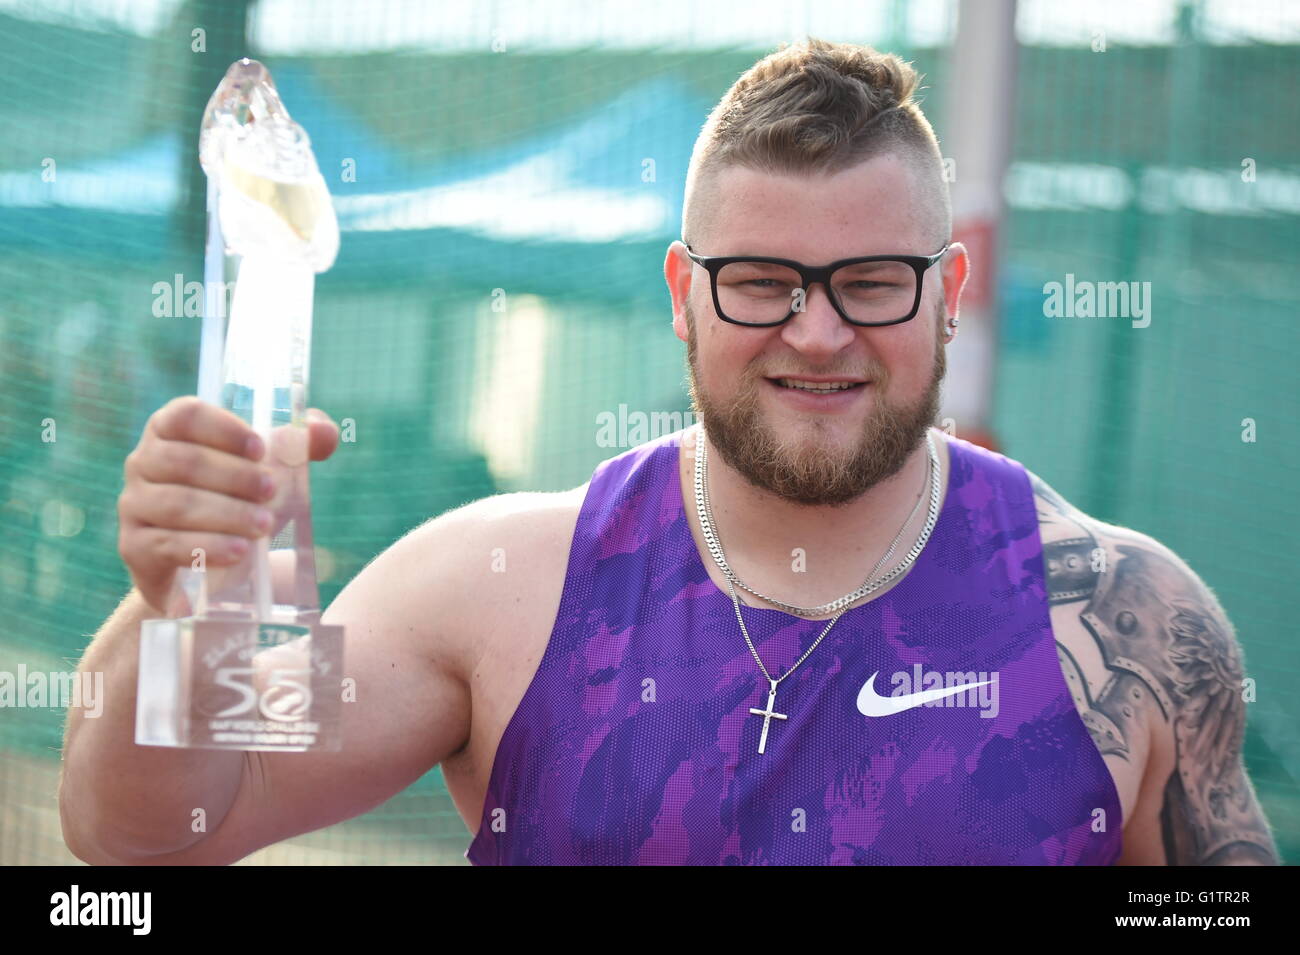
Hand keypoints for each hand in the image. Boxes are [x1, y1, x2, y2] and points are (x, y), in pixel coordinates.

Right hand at [118, 396, 338, 613]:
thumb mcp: (267, 470)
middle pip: (183, 461)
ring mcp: (134, 505)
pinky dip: (207, 546)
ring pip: (176, 504)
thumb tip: (324, 431)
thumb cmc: (235, 500)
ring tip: (264, 524)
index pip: (184, 415)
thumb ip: (297, 445)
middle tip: (271, 490)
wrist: (204, 565)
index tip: (262, 449)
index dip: (223, 428)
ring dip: (226, 513)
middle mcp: (144, 462)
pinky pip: (167, 544)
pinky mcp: (135, 546)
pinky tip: (240, 551)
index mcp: (171, 431)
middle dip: (234, 476)